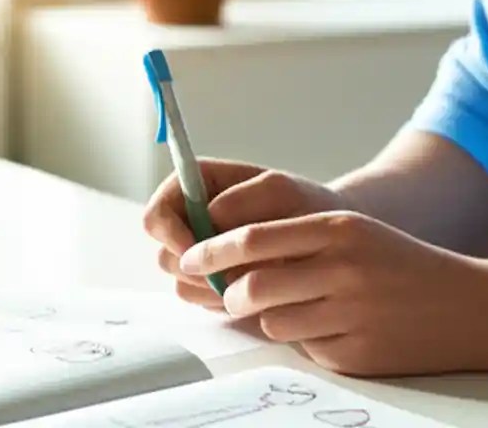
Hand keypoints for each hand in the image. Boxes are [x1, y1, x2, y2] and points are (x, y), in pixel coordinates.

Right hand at [143, 159, 354, 310]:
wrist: (330, 242)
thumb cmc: (306, 207)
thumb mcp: (279, 192)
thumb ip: (239, 201)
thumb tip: (205, 224)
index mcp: (195, 185)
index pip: (157, 214)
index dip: (173, 236)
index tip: (201, 251)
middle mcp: (188, 221)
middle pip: (164, 255)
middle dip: (197, 270)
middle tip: (234, 274)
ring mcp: (199, 254)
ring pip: (181, 282)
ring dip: (213, 287)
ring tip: (257, 279)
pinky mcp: (211, 283)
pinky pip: (201, 300)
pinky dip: (224, 301)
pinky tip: (254, 291)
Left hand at [180, 211, 487, 376]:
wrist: (468, 307)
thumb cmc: (396, 264)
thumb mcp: (350, 232)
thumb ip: (291, 238)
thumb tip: (221, 254)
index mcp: (337, 229)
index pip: (252, 239)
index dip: (209, 251)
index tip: (187, 258)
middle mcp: (343, 269)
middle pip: (252, 286)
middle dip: (228, 295)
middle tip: (227, 296)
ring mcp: (351, 314)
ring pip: (271, 322)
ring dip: (267, 319)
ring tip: (291, 310)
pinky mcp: (356, 354)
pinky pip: (304, 349)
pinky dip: (305, 340)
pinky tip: (332, 329)